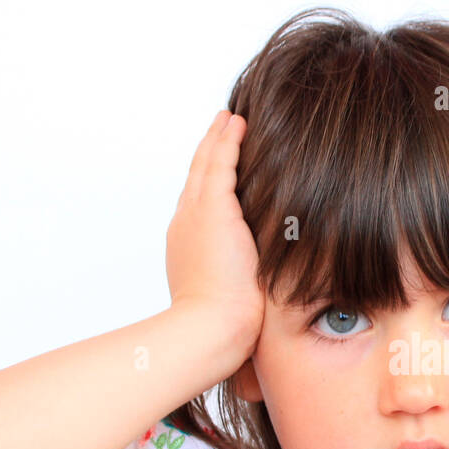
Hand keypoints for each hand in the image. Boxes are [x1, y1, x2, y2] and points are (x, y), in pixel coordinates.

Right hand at [165, 110, 265, 356]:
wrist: (210, 330)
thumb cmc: (225, 328)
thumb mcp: (233, 299)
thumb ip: (243, 283)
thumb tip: (262, 292)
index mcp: (190, 245)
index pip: (200, 205)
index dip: (209, 183)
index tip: (220, 167)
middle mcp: (186, 224)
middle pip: (197, 178)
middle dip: (209, 153)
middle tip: (222, 128)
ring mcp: (195, 214)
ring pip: (207, 165)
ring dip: (219, 139)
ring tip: (231, 118)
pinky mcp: (212, 208)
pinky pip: (221, 162)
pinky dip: (228, 140)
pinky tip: (238, 122)